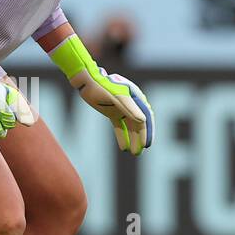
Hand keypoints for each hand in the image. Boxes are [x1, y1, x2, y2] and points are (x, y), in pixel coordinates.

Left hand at [48, 34, 152, 154]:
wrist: (87, 81)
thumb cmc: (103, 86)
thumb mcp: (118, 98)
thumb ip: (130, 108)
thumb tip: (143, 120)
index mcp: (136, 98)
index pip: (145, 117)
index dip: (147, 131)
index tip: (146, 145)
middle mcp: (132, 103)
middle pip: (139, 124)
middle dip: (140, 138)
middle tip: (139, 152)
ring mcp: (122, 108)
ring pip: (130, 126)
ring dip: (133, 139)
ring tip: (134, 153)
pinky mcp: (113, 112)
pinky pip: (120, 126)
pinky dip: (122, 136)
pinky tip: (124, 148)